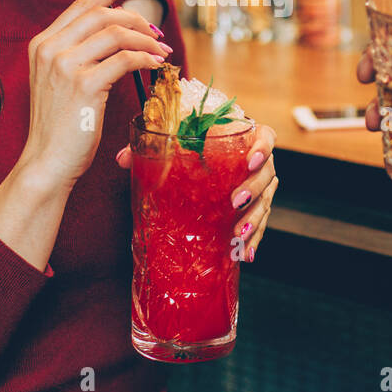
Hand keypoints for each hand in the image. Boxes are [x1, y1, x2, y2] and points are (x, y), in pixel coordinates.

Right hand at [18, 0, 172, 190]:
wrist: (46, 162)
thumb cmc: (61, 127)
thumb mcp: (61, 82)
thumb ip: (78, 55)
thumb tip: (116, 34)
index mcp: (43, 44)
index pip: (81, 5)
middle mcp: (50, 49)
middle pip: (102, 14)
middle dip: (136, 18)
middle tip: (156, 32)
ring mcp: (65, 65)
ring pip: (116, 33)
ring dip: (146, 38)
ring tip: (161, 50)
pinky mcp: (84, 85)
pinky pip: (126, 59)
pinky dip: (146, 58)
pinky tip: (156, 65)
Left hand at [116, 123, 277, 262]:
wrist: (206, 158)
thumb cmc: (195, 146)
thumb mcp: (174, 142)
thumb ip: (149, 147)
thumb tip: (123, 158)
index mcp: (245, 138)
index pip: (266, 137)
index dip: (262, 147)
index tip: (250, 160)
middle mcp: (258, 163)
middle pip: (268, 174)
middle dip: (253, 190)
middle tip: (234, 202)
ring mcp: (260, 187)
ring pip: (266, 202)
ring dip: (255, 219)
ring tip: (238, 235)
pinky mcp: (256, 208)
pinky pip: (261, 224)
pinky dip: (255, 240)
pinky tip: (245, 254)